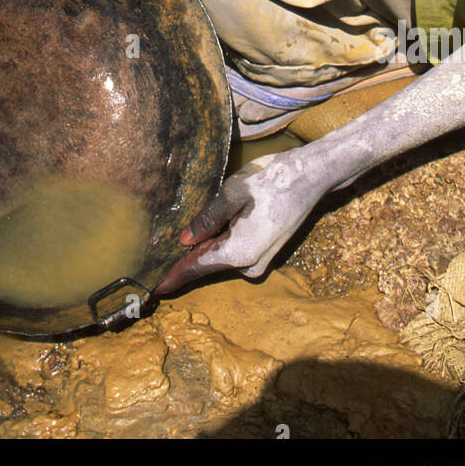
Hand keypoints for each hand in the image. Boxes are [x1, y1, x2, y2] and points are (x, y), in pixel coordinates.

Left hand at [154, 145, 329, 295]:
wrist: (312, 176)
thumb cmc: (272, 180)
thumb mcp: (232, 193)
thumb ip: (206, 219)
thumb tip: (184, 241)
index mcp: (239, 253)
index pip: (197, 268)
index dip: (173, 276)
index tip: (152, 289)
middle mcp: (250, 265)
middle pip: (207, 265)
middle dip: (184, 262)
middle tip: (155, 262)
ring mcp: (261, 261)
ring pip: (221, 258)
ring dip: (202, 251)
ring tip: (175, 244)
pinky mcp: (266, 252)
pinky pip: (234, 253)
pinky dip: (218, 246)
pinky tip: (205, 234)